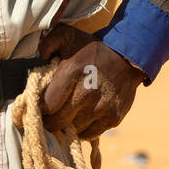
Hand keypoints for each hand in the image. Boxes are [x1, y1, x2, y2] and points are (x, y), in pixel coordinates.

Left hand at [38, 23, 145, 140]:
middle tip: (50, 116)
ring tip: (67, 116)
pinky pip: (90, 134)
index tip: (41, 106)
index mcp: (72, 72)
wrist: (127, 57)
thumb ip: (48, 43)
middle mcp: (86, 92)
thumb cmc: (92, 48)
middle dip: (51, 121)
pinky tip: (81, 118)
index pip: (48, 104)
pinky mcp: (113, 118)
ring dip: (68, 125)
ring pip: (74, 129)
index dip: (42, 108)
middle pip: (59, 121)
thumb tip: (41, 57)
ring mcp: (101, 108)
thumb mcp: (67, 35)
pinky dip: (83, 129)